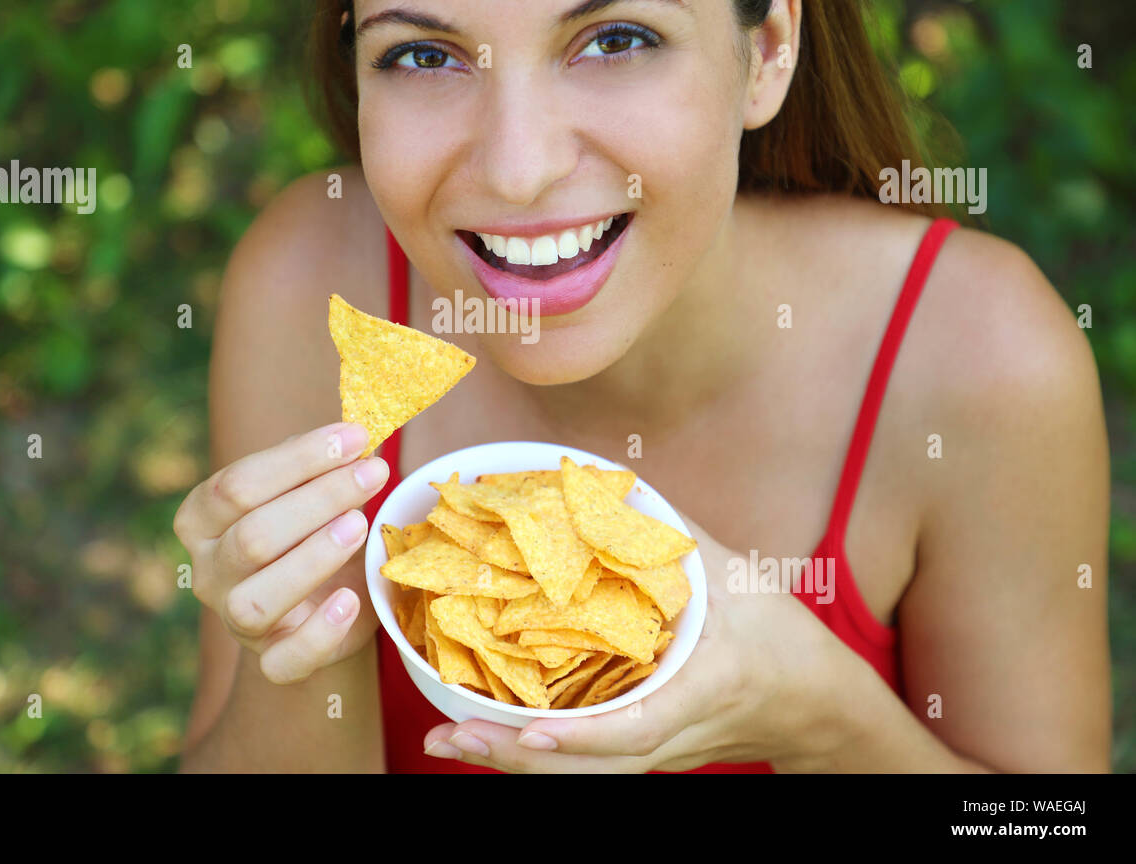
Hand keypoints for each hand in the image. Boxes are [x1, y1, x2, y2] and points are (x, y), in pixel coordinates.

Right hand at [173, 422, 389, 685]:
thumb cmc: (309, 531)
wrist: (322, 604)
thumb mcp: (304, 492)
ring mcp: (235, 621)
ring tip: (360, 525)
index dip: (298, 459)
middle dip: (319, 499)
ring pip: (258, 599)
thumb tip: (354, 433)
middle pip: (252, 536)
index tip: (355, 436)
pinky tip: (350, 599)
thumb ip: (317, 464)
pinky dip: (319, 632)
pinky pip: (285, 659)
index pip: (236, 486)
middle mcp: (209, 571)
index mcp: (203, 520)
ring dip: (312, 559)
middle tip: (373, 472)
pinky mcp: (272, 661)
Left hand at [423, 515, 849, 771]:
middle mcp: (675, 735)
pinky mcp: (647, 756)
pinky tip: (487, 738)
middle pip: (591, 766)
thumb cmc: (779, 635)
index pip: (641, 728)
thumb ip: (668, 535)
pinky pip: (584, 764)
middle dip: (517, 758)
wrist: (816, 704)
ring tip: (446, 741)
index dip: (584, 737)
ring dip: (511, 761)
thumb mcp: (734, 575)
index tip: (531, 730)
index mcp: (704, 688)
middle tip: (449, 738)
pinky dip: (533, 754)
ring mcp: (659, 755)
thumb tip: (598, 489)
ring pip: (580, 773)